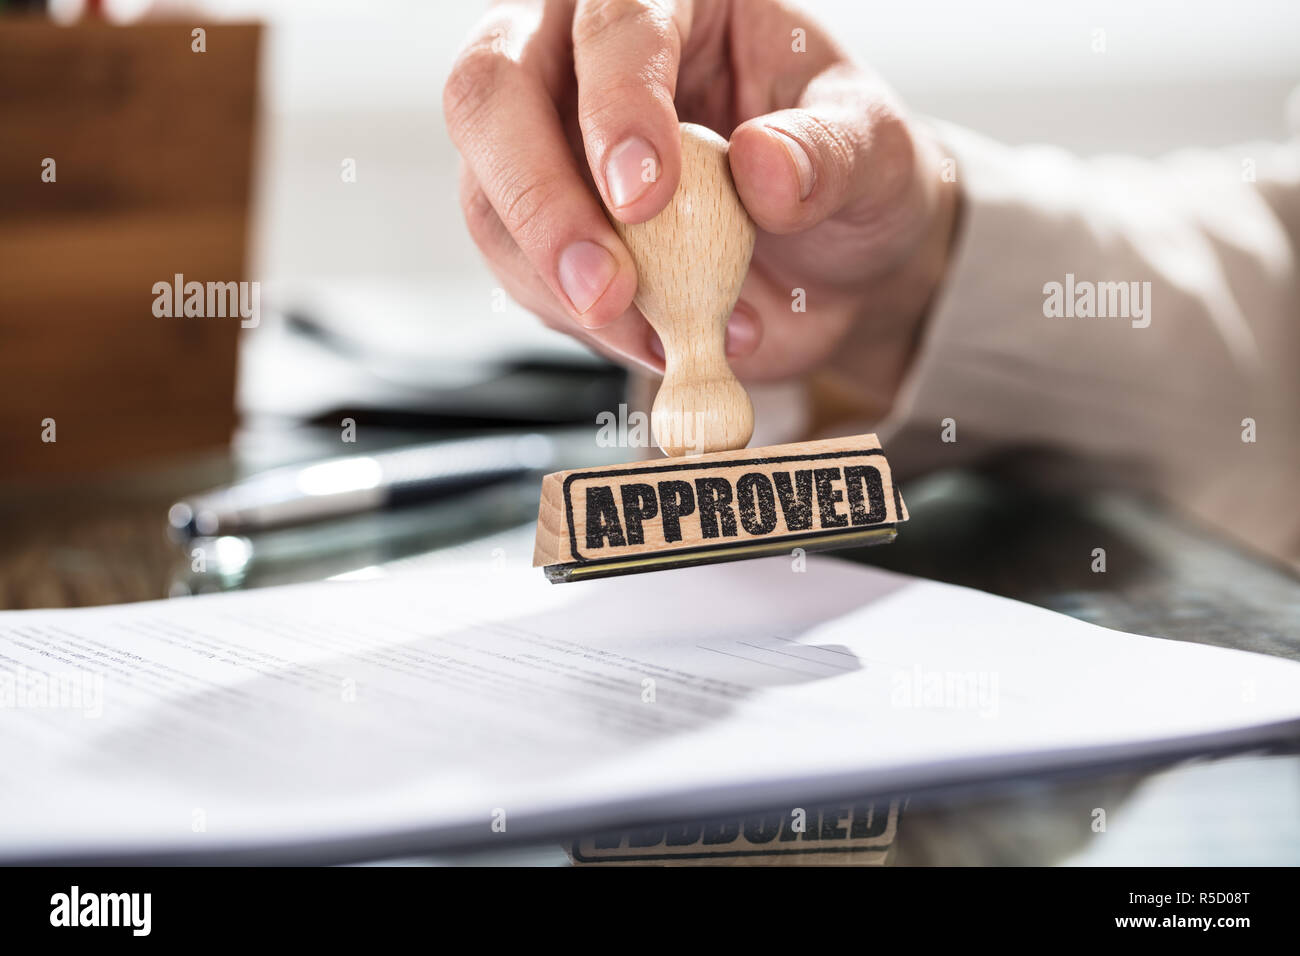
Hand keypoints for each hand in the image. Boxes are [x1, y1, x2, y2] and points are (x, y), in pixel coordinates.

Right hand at [444, 0, 958, 413]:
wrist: (835, 262)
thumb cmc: (849, 176)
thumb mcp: (876, 152)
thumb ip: (831, 152)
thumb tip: (765, 166)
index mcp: (677, 2)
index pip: (614, 24)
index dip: (618, 105)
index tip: (645, 197)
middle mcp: (586, 57)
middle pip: (494, 93)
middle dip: (540, 199)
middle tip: (606, 289)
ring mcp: (551, 144)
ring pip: (486, 197)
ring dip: (554, 282)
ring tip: (654, 334)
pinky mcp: (541, 229)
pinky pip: (520, 274)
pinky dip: (580, 323)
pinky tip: (657, 340)